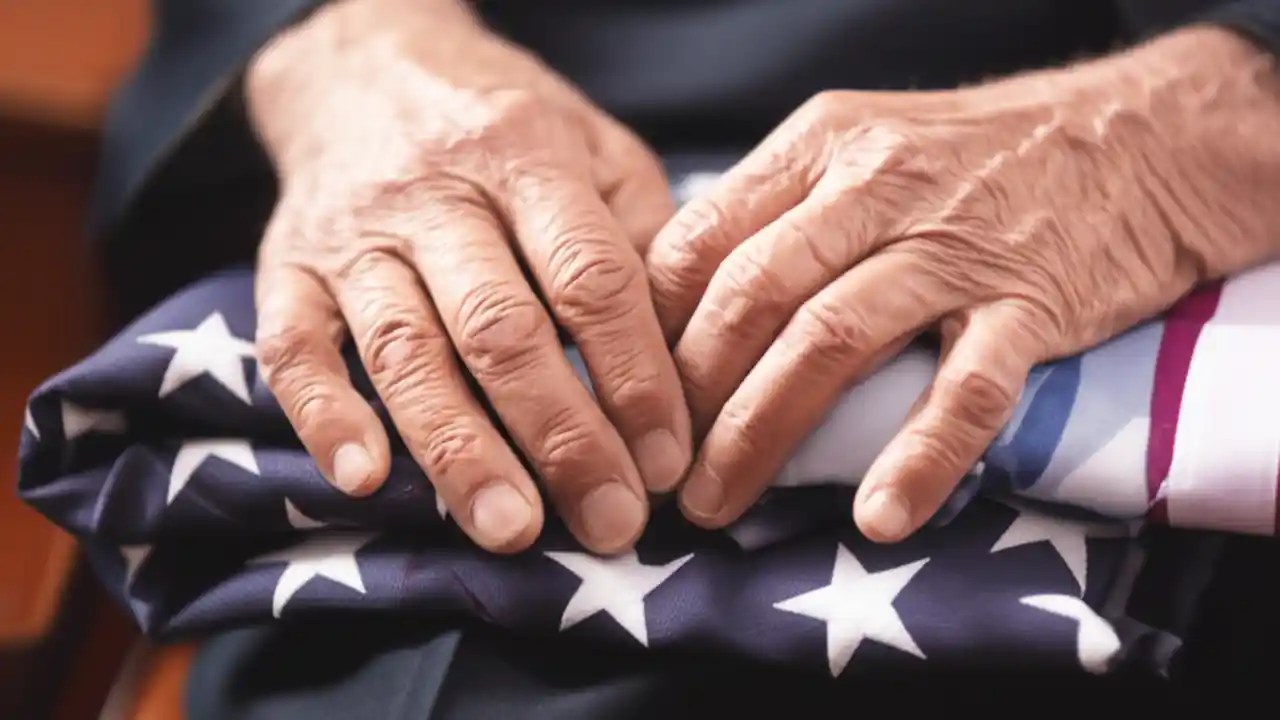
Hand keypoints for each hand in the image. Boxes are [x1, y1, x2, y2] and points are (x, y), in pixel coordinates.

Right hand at [246, 0, 689, 553]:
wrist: (364, 64)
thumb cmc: (504, 123)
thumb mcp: (595, 146)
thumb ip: (642, 240)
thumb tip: (686, 362)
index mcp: (526, 154)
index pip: (589, 277)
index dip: (634, 376)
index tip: (666, 462)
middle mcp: (435, 193)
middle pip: (501, 329)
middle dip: (562, 437)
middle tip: (610, 524)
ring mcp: (353, 234)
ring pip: (406, 351)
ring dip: (460, 450)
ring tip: (511, 530)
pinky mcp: (287, 268)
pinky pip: (293, 349)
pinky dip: (324, 418)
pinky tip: (365, 481)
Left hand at [646, 26, 1279, 541]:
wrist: (1133, 135)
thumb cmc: (972, 155)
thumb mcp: (859, 145)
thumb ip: (776, 210)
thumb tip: (682, 298)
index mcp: (818, 147)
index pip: (698, 241)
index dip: (650, 330)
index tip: (631, 399)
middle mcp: (874, 187)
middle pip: (749, 296)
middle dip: (689, 396)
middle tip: (658, 469)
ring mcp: (954, 245)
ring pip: (830, 341)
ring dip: (761, 433)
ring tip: (719, 501)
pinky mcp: (1030, 302)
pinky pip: (966, 389)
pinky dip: (920, 455)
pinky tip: (879, 516)